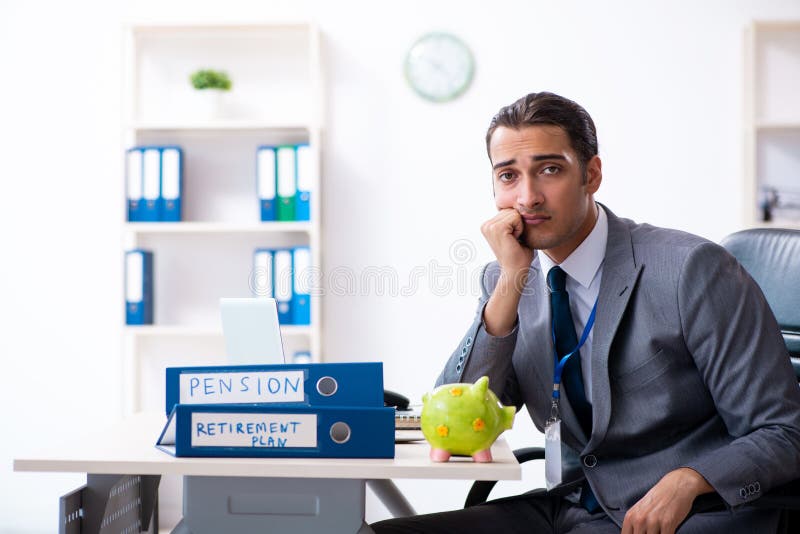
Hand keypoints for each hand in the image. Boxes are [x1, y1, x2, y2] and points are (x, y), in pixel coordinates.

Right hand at [480, 209, 534, 335]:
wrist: (515, 271)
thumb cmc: (518, 255)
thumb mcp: (514, 234)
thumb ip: (513, 221)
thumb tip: (521, 208)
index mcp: (487, 226)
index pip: (508, 211)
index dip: (516, 224)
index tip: (512, 239)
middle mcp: (485, 225)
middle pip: (511, 210)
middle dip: (517, 224)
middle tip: (514, 241)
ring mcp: (489, 226)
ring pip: (514, 213)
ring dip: (519, 227)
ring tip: (514, 241)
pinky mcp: (497, 228)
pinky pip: (516, 218)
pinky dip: (520, 229)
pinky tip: (515, 240)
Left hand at [621, 468, 712, 533]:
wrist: (676, 485)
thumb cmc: (658, 499)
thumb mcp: (641, 510)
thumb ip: (635, 524)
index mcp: (630, 517)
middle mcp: (639, 519)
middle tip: (654, 532)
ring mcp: (653, 521)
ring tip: (661, 531)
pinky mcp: (668, 523)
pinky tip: (669, 532)